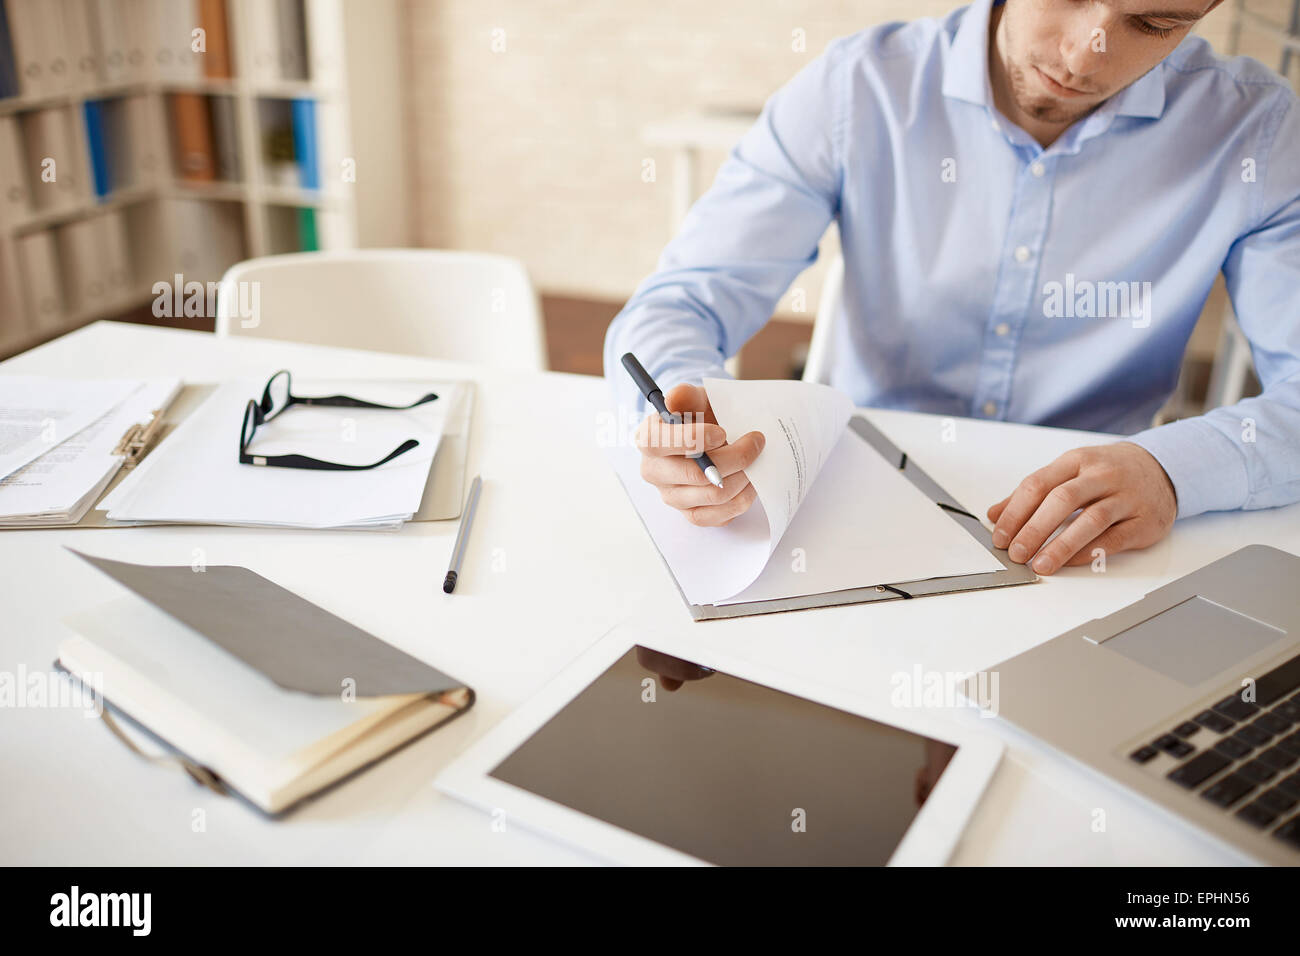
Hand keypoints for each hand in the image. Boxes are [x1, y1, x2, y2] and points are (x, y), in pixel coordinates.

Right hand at [635, 383, 764, 526]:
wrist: (712, 437)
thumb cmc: (701, 417)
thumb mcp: (695, 399)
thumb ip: (686, 394)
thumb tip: (674, 398)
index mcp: (648, 439)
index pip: (658, 443)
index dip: (692, 439)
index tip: (722, 431)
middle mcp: (654, 472)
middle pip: (694, 474)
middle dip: (734, 458)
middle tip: (755, 442)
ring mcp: (672, 496)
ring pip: (713, 496)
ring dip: (743, 477)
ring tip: (757, 460)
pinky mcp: (692, 514)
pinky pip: (720, 516)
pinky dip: (742, 499)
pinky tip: (752, 481)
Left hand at [986, 442, 1176, 574]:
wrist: (1163, 467)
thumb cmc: (1107, 471)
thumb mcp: (1069, 471)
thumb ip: (1032, 492)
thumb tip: (995, 514)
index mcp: (1076, 460)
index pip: (1038, 484)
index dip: (1015, 512)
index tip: (1000, 536)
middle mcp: (1102, 475)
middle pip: (1062, 500)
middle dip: (1034, 529)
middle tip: (1017, 553)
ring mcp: (1126, 497)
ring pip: (1090, 520)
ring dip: (1061, 546)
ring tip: (1041, 564)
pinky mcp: (1145, 520)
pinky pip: (1114, 538)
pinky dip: (1090, 551)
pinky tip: (1072, 562)